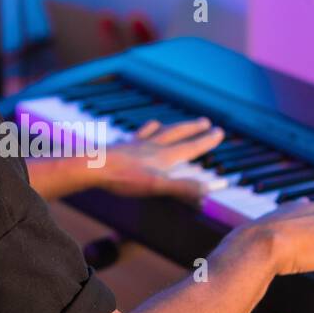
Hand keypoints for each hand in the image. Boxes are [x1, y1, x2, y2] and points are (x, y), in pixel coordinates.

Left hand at [99, 118, 224, 199]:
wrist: (94, 167)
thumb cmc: (124, 178)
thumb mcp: (156, 187)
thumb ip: (182, 188)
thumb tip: (206, 190)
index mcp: (164, 156)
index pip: (191, 147)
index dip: (206, 141)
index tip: (219, 132)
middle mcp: (152, 146)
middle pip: (177, 133)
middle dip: (193, 128)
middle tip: (205, 121)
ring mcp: (136, 145)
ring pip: (158, 131)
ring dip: (169, 127)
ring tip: (173, 124)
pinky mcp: (121, 147)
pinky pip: (136, 135)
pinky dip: (144, 131)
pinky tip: (142, 132)